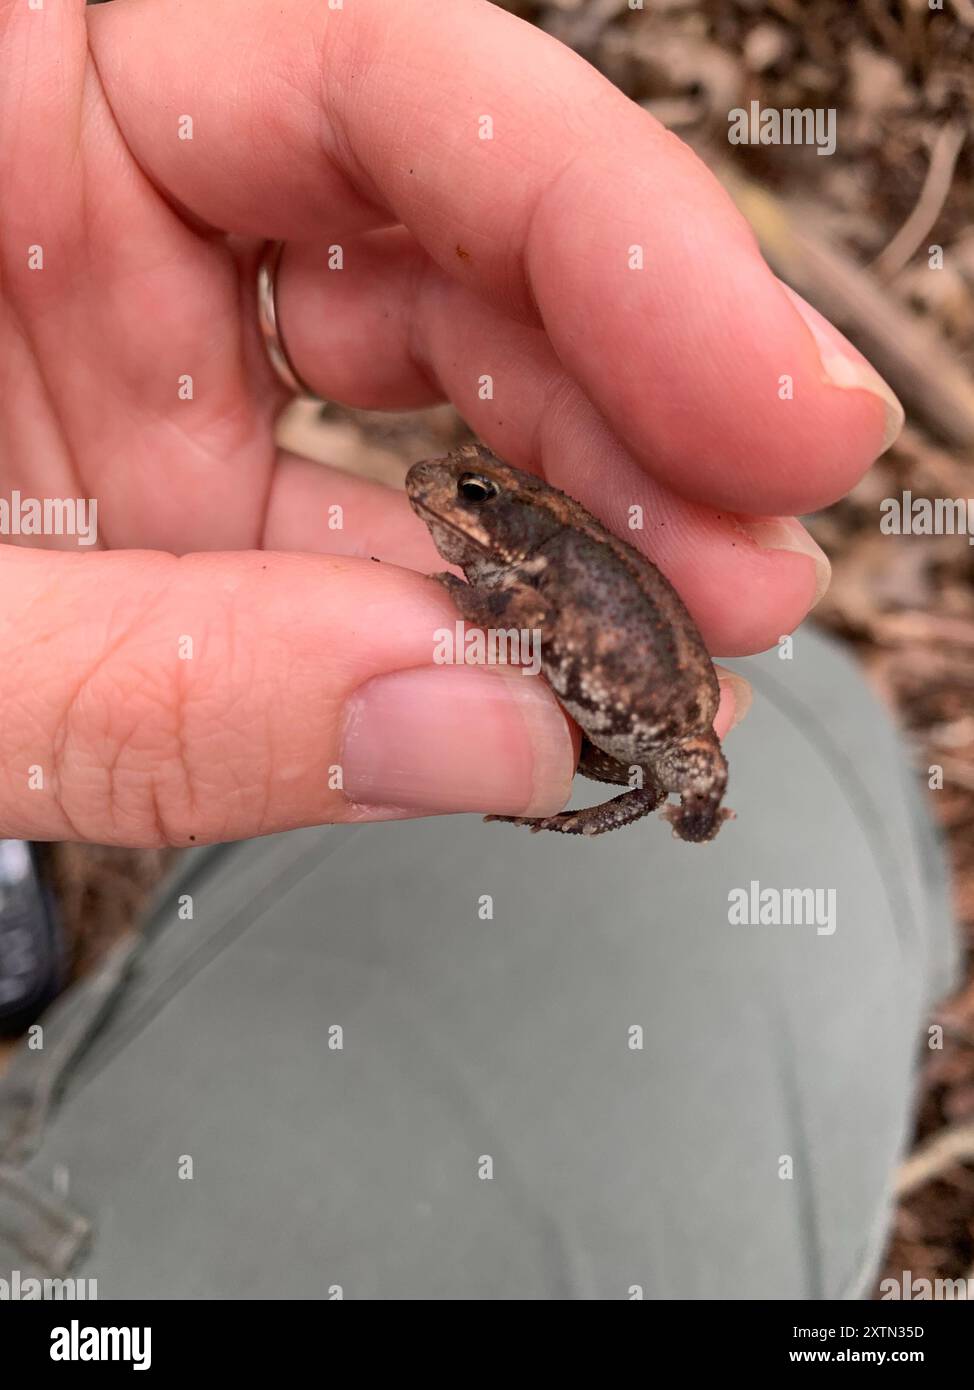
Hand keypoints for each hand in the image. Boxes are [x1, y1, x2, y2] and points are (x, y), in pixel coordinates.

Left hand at [0, 0, 900, 845]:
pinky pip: (346, 522)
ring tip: (698, 634)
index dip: (615, 234)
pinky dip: (455, 609)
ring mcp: (129, 343)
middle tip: (760, 561)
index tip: (771, 406)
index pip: (378, 83)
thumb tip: (481, 735)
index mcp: (2, 87)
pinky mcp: (148, 481)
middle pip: (447, 234)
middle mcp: (85, 189)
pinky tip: (548, 670)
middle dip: (640, 402)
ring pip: (427, 384)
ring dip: (583, 518)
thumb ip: (166, 685)